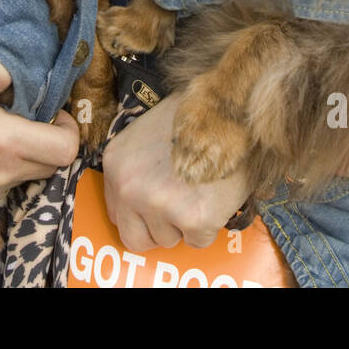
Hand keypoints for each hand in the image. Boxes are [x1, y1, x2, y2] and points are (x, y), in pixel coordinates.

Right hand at [0, 58, 79, 199]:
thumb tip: (5, 71)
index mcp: (0, 141)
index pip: (64, 150)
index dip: (68, 129)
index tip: (56, 112)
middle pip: (53, 165)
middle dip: (52, 139)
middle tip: (35, 113)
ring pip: (33, 174)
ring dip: (32, 152)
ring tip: (10, 124)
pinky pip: (12, 180)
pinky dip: (13, 163)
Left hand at [101, 95, 250, 250]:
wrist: (232, 107)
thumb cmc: (193, 117)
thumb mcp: (146, 135)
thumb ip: (135, 170)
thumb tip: (139, 203)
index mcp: (116, 164)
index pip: (116, 214)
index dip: (138, 215)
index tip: (154, 211)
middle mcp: (130, 188)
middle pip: (134, 239)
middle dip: (156, 230)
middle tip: (177, 212)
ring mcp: (160, 205)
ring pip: (167, 240)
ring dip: (184, 225)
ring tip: (198, 192)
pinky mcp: (194, 219)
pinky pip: (197, 241)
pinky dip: (209, 226)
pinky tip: (214, 196)